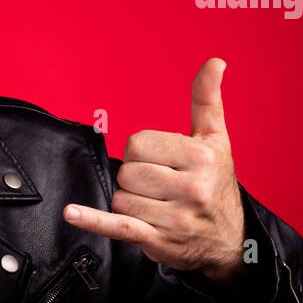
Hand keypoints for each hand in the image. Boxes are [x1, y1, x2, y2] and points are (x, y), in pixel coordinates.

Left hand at [62, 58, 245, 281]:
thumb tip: (214, 61)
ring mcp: (175, 217)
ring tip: (157, 206)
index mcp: (201, 157)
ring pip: (120, 198)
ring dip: (130, 202)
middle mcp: (192, 188)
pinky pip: (118, 226)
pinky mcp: (158, 241)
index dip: (142, 153)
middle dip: (136, 178)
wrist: (230, 240)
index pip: (138, 144)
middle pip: (127, 171)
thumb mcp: (215, 140)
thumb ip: (206, 100)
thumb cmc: (217, 184)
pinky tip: (72, 213)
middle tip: (161, 187)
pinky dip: (92, 221)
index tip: (163, 163)